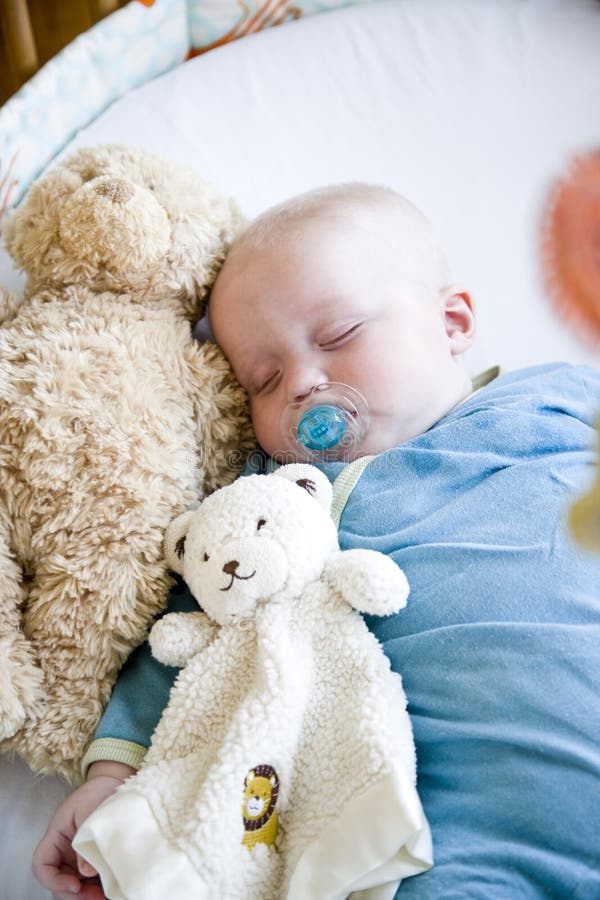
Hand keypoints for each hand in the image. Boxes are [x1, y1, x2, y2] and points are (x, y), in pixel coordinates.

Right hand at [32, 761, 133, 898]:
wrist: (115, 784)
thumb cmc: (99, 793)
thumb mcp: (90, 811)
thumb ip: (86, 841)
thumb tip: (87, 872)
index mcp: (56, 836)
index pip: (42, 864)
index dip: (53, 879)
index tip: (74, 885)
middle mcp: (63, 851)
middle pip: (58, 881)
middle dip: (75, 894)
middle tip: (96, 897)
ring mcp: (77, 858)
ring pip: (75, 885)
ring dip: (87, 895)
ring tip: (108, 896)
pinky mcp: (92, 861)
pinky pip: (90, 881)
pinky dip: (98, 889)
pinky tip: (112, 890)